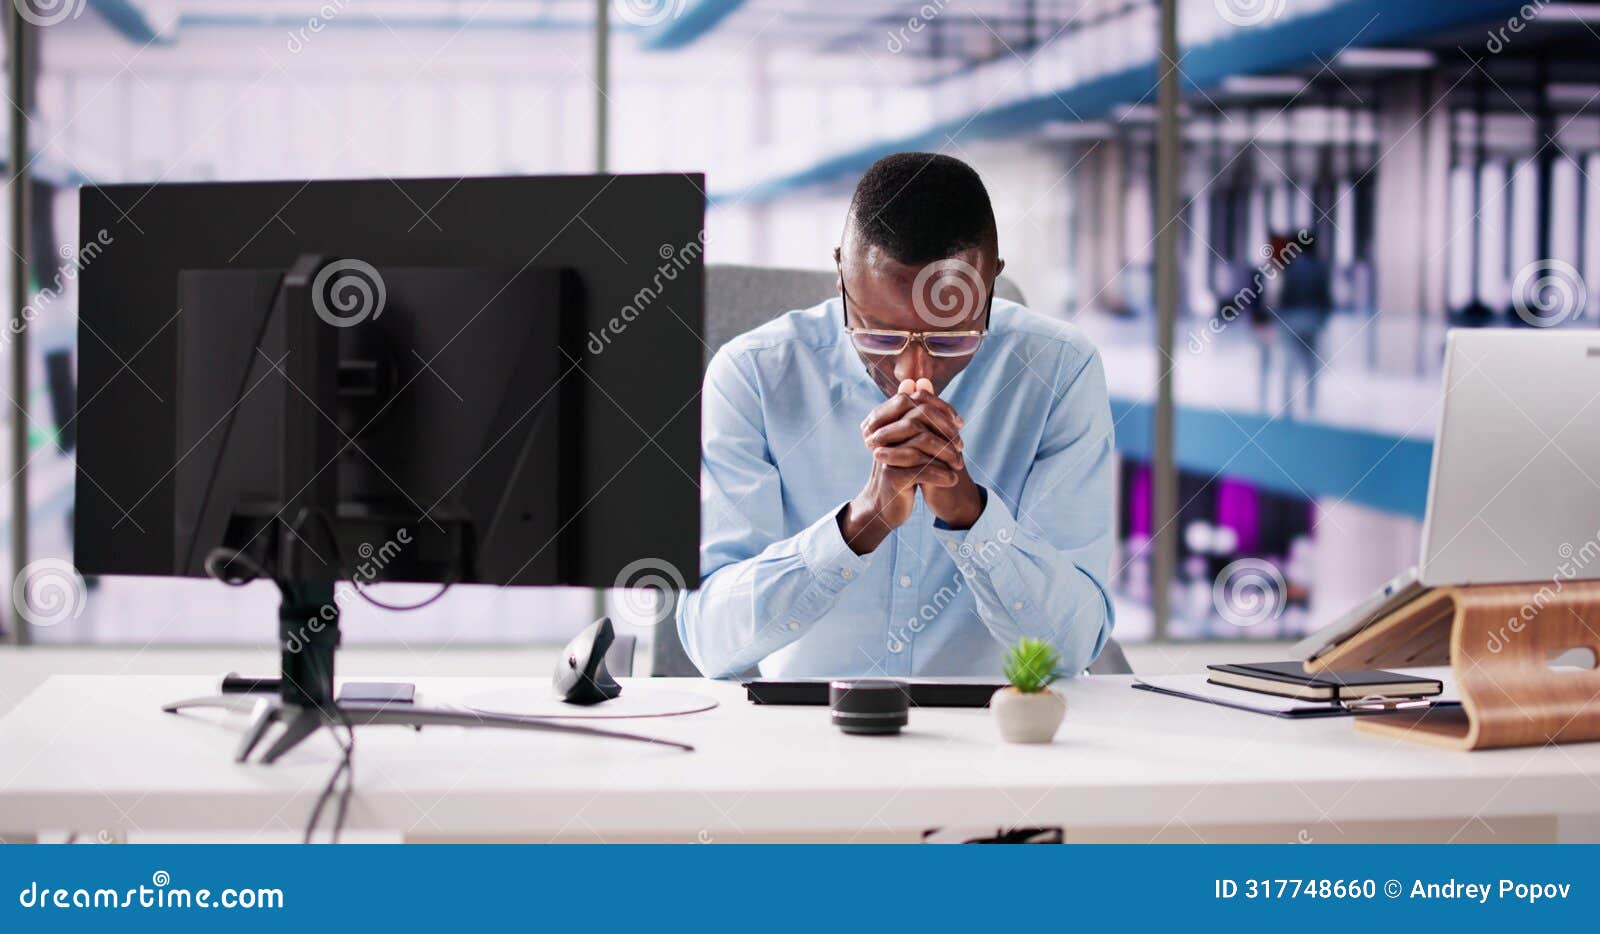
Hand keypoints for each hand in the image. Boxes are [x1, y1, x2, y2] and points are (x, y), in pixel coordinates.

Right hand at [838, 379, 960, 553]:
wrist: (884, 506)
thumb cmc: (900, 469)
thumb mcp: (908, 439)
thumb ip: (916, 413)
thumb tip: (920, 381)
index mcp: (885, 421)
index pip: (915, 400)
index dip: (941, 408)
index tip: (960, 424)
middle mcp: (882, 434)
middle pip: (918, 419)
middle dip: (945, 431)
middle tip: (961, 447)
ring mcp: (885, 455)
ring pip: (922, 444)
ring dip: (946, 454)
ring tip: (958, 466)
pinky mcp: (891, 477)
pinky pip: (921, 470)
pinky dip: (941, 474)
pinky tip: (952, 480)